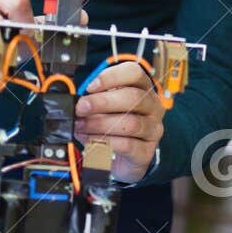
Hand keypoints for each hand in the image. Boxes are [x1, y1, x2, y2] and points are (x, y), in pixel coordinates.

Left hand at [75, 60, 163, 182]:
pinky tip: (92, 141)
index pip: (134, 73)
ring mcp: (153, 129)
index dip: (111, 77)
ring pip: (130, 123)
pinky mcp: (147, 151)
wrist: (123, 159)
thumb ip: (94, 100)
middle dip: (102, 102)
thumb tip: (78, 101)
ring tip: (82, 127)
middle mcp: (152, 107)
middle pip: (133, 97)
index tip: (90, 87)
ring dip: (100, 124)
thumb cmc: (113, 127)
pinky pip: (127, 145)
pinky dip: (106, 142)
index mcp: (142, 89)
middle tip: (81, 108)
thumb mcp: (104, 109)